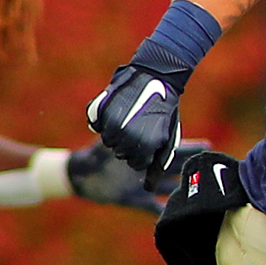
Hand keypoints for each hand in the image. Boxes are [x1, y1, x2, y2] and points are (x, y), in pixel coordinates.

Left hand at [66, 139, 204, 213]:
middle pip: (176, 166)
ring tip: (201, 192)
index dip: (188, 147)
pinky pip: (152, 207)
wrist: (80, 177)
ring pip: (168, 186)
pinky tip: (176, 217)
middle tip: (213, 168)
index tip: (207, 146)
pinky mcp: (135, 199)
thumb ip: (99, 151)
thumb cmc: (89, 159)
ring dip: (182, 189)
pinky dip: (163, 211)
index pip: (169, 149)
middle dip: (193, 166)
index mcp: (142, 153)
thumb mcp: (95, 152)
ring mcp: (143, 185)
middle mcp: (147, 168)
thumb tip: (101, 147)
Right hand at [86, 61, 188, 185]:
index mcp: (145, 146)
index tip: (150, 140)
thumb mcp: (168, 137)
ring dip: (117, 133)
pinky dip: (104, 121)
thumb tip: (148, 187)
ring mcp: (111, 125)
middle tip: (141, 126)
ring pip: (108, 140)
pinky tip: (118, 110)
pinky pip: (97, 125)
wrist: (156, 76)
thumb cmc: (165, 110)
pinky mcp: (100, 113)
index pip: (137, 163)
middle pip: (121, 152)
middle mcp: (126, 138)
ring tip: (131, 118)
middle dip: (130, 145)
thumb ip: (158, 162)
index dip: (144, 154)